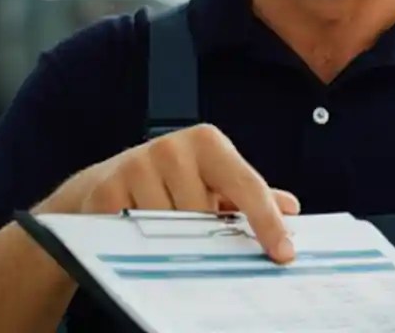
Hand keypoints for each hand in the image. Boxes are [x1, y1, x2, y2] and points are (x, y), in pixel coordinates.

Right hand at [40, 124, 299, 261]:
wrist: (105, 182)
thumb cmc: (171, 184)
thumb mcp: (212, 182)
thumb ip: (248, 195)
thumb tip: (290, 208)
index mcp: (207, 142)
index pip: (247, 185)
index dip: (267, 221)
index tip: (283, 251)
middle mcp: (172, 148)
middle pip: (206, 216)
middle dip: (206, 235)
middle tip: (198, 239)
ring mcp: (136, 166)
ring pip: (171, 229)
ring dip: (172, 241)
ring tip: (163, 230)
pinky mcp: (106, 191)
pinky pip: (137, 236)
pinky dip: (142, 243)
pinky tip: (137, 234)